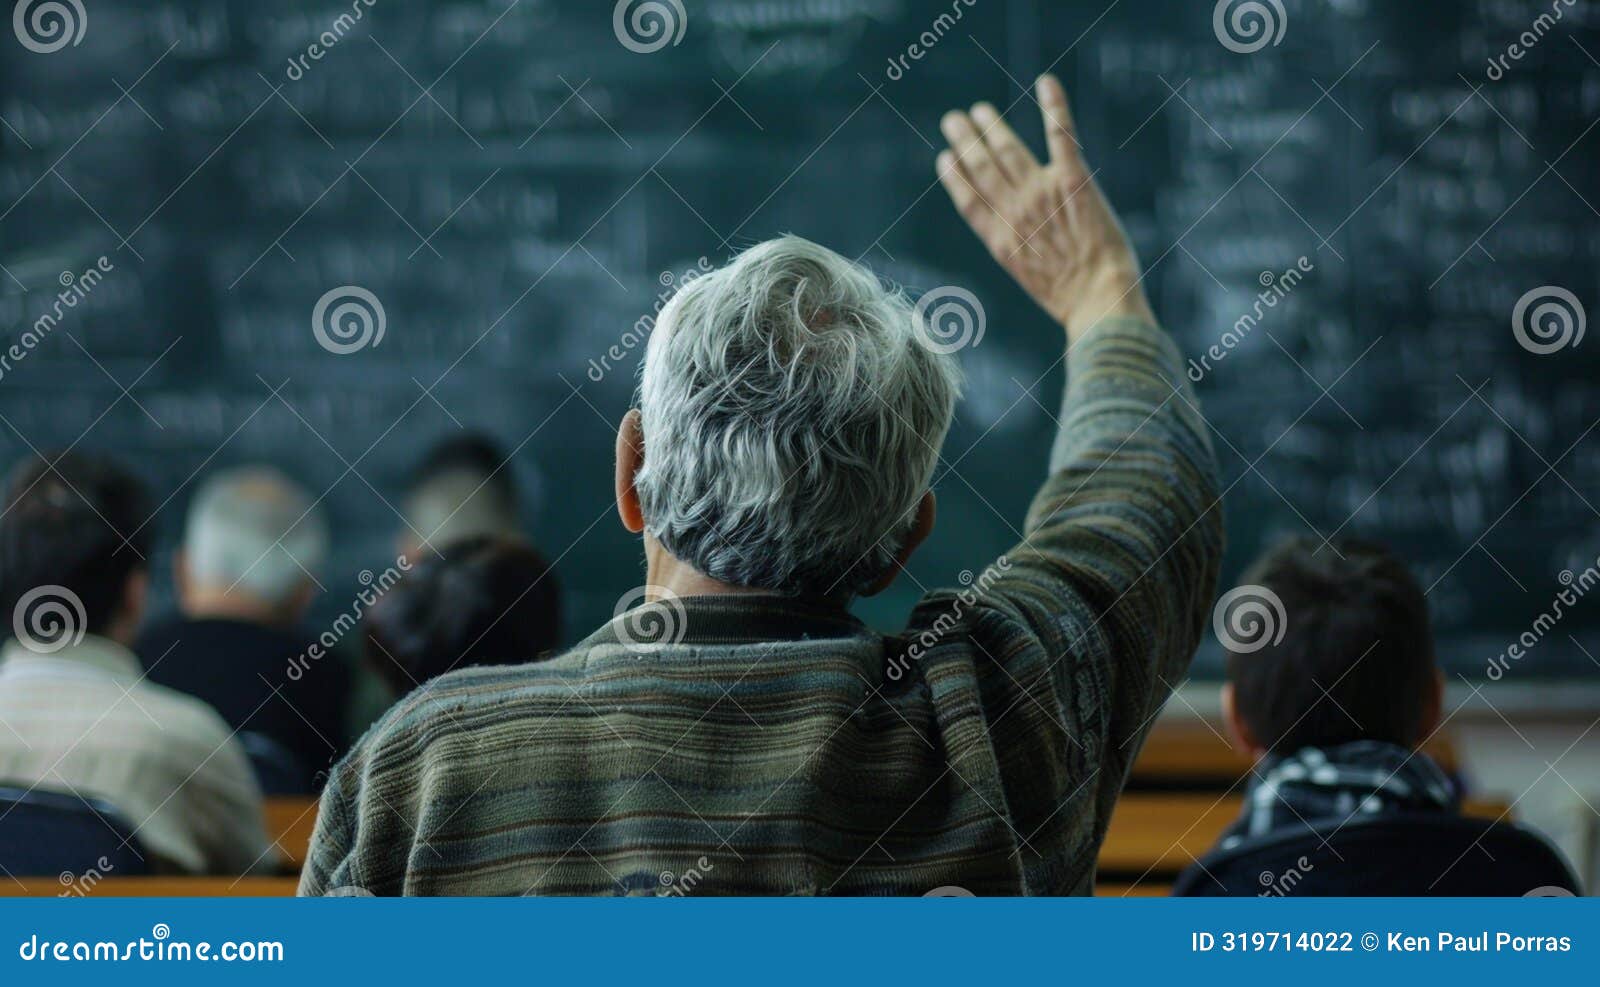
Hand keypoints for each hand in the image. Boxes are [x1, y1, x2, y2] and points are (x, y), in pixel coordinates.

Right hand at [937, 75, 1152, 339]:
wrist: (1100, 302)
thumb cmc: (1071, 299)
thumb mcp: (1029, 278)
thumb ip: (1017, 248)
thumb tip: (1012, 236)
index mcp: (1001, 240)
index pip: (968, 200)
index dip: (954, 176)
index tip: (946, 157)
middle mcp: (1015, 212)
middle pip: (983, 167)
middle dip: (965, 140)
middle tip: (954, 119)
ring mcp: (1043, 194)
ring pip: (1009, 149)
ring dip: (992, 125)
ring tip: (979, 109)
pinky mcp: (1075, 182)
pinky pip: (1060, 136)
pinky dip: (1053, 106)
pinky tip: (1045, 83)